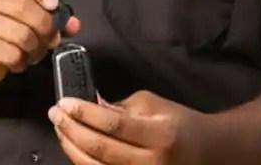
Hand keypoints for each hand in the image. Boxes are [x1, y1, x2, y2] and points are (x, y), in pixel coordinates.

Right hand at [0, 0, 80, 88]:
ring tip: (34, 51)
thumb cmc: (3, 26)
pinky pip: (12, 55)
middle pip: (23, 8)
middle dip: (45, 25)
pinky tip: (18, 60)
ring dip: (36, 48)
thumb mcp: (24, 11)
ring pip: (21, 35)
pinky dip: (22, 61)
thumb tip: (74, 24)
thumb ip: (50, 12)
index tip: (53, 5)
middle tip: (50, 37)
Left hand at [49, 90, 209, 164]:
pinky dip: (82, 162)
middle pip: (100, 148)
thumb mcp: (153, 105)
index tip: (64, 102)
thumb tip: (90, 106)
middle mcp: (150, 163)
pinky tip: (72, 147)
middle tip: (55, 113)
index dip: (85, 114)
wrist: (206, 153)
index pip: (114, 125)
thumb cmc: (178, 123)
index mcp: (158, 135)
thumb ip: (121, 107)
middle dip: (71, 129)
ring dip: (71, 147)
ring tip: (60, 129)